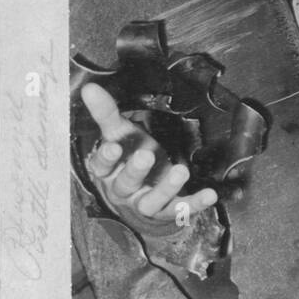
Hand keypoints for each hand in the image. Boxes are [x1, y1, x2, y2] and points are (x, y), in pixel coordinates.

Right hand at [80, 82, 217, 235]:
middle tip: (146, 156)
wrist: (140, 191)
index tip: (113, 146)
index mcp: (108, 171)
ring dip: (167, 187)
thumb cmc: (127, 156)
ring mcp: (145, 203)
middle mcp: (123, 191)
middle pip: (126, 183)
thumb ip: (106, 113)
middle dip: (136, 170)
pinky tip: (209, 194)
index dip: (106, 158)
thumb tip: (89, 88)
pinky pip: (180, 210)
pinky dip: (195, 203)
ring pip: (152, 201)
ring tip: (181, 171)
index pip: (102, 166)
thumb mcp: (118, 133)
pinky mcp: (167, 210)